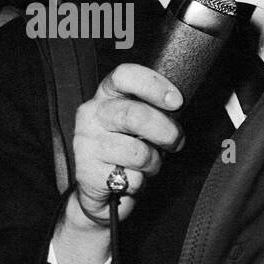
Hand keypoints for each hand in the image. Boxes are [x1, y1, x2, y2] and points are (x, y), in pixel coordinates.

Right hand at [71, 63, 182, 222]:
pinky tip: (130, 179)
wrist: (100, 188)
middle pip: (134, 115)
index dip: (153, 85)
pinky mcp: (86, 172)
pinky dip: (139, 183)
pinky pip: (130, 179)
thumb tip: (177, 107)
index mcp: (106, 94)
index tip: (176, 101)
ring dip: (153, 163)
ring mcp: (86, 143)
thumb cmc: (128, 148)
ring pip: (136, 153)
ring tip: (147, 165)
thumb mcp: (141, 122)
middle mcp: (92, 113)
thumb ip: (155, 110)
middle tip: (175, 142)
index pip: (124, 76)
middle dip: (165, 132)